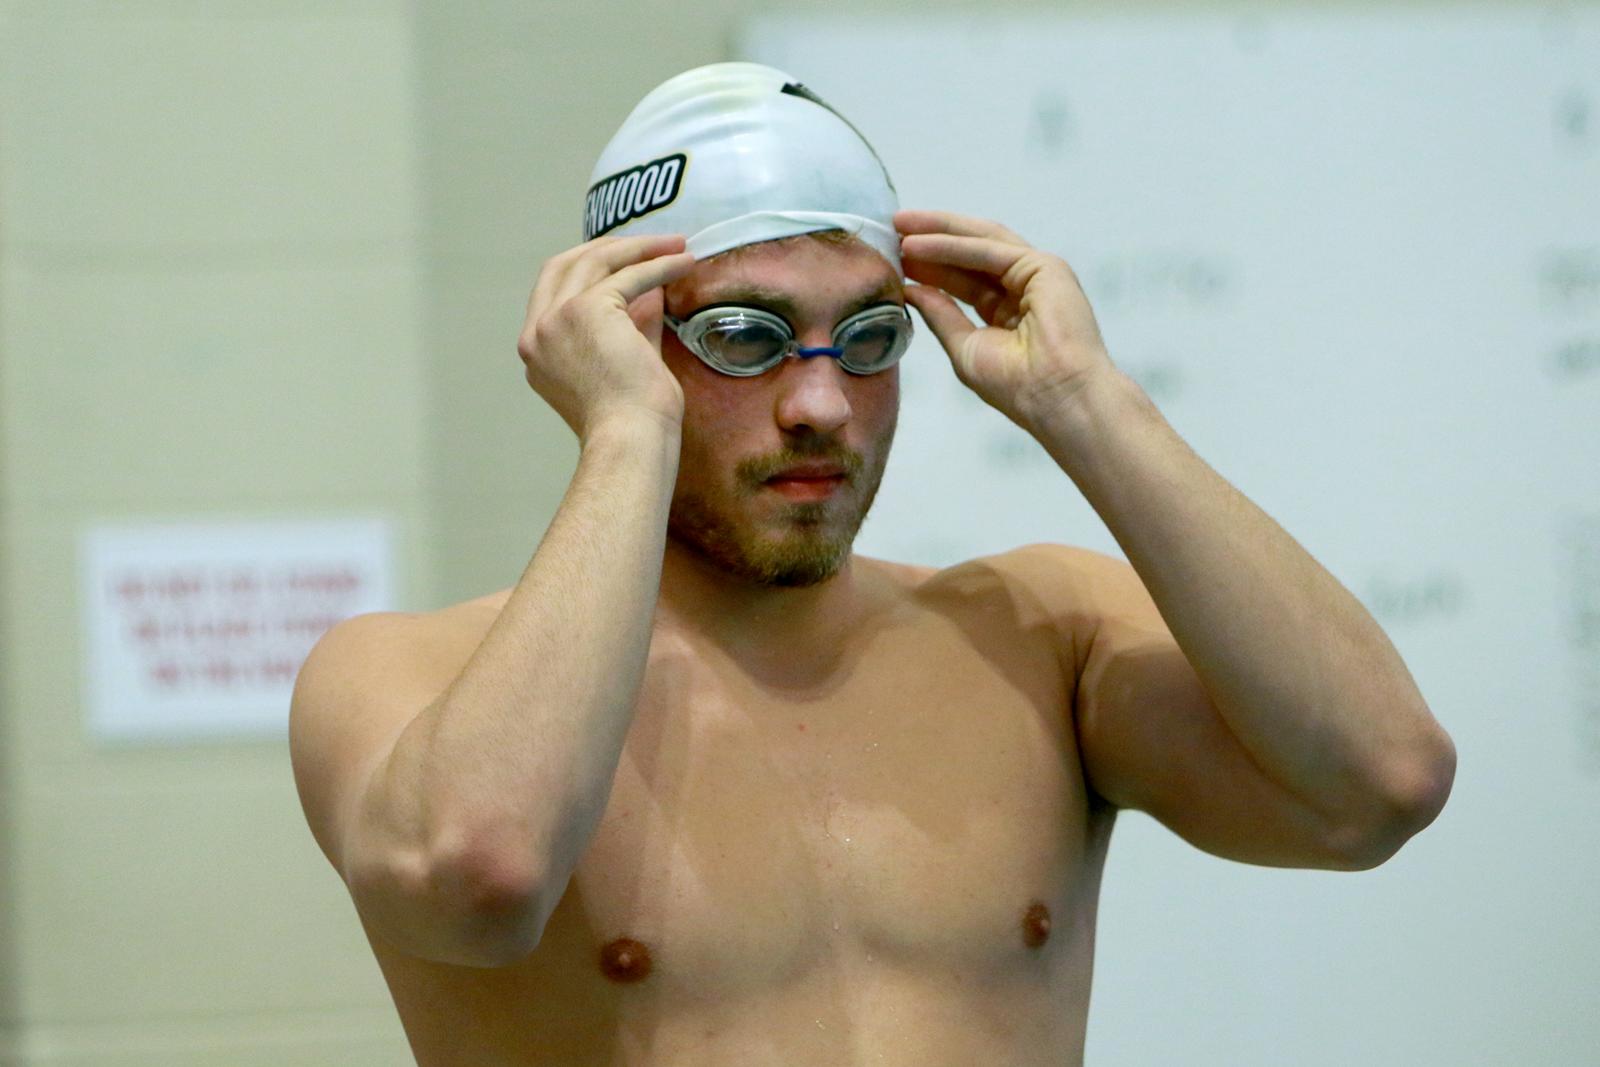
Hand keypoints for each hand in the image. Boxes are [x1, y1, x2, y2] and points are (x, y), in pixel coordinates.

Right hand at [516, 234, 695, 440]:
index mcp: (537, 350)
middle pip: (566, 264)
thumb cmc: (632, 419)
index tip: (627, 262)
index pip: (554, 289)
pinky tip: (684, 262)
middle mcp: (536, 332)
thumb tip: (652, 289)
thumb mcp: (626, 361)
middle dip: (611, 248)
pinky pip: (628, 275)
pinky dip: (658, 264)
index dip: (591, 268)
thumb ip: (631, 324)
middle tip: (652, 244)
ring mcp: (555, 319)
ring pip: (596, 260)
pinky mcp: (586, 310)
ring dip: (639, 247)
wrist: (631, 440)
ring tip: (676, 245)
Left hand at [896, 210, 1117, 433]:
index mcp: (1009, 310)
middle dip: (931, 238)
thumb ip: (941, 315)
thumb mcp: (966, 347)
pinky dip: (951, 245)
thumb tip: (911, 290)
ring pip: (980, 241)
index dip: (930, 266)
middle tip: (893, 227)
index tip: (895, 258)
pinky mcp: (1044, 267)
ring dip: (938, 231)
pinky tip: (919, 244)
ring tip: (900, 225)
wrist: (1056, 400)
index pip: (964, 279)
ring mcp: (1037, 274)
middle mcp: (1024, 287)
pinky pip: (988, 250)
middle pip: (972, 252)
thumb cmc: (1017, 387)